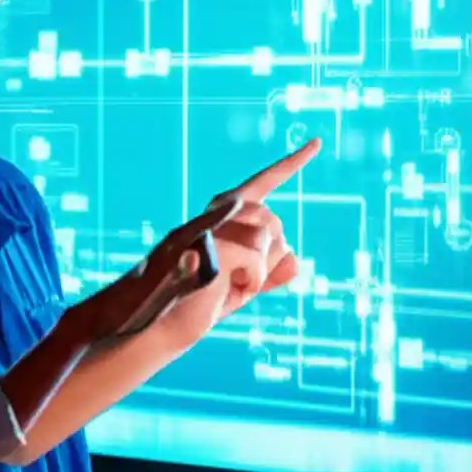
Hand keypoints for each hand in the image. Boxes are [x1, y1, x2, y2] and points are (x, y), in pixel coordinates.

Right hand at [154, 139, 321, 348]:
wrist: (154, 328)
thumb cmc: (194, 307)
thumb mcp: (239, 289)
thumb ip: (268, 273)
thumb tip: (295, 259)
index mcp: (215, 220)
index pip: (258, 184)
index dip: (289, 165)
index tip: (317, 143)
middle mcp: (208, 217)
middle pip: (269, 215)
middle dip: (271, 252)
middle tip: (247, 280)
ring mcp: (205, 229)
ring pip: (265, 232)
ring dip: (260, 269)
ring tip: (234, 286)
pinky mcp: (205, 246)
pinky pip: (255, 255)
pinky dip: (253, 280)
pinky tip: (231, 291)